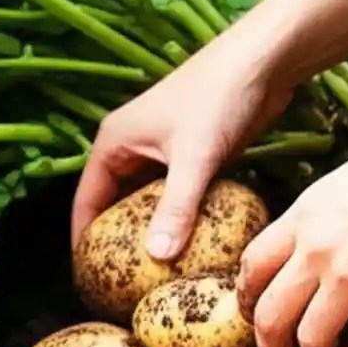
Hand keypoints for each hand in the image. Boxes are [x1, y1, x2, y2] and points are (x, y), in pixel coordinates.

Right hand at [71, 38, 294, 259]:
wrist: (263, 61)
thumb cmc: (218, 97)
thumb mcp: (194, 157)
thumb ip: (176, 207)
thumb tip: (157, 256)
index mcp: (115, 142)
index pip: (87, 200)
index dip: (84, 240)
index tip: (88, 278)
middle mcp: (133, 147)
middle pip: (115, 204)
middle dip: (120, 242)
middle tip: (125, 285)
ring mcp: (164, 151)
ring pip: (149, 201)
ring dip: (154, 231)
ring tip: (156, 275)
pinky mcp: (194, 154)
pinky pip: (178, 195)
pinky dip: (180, 217)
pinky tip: (192, 246)